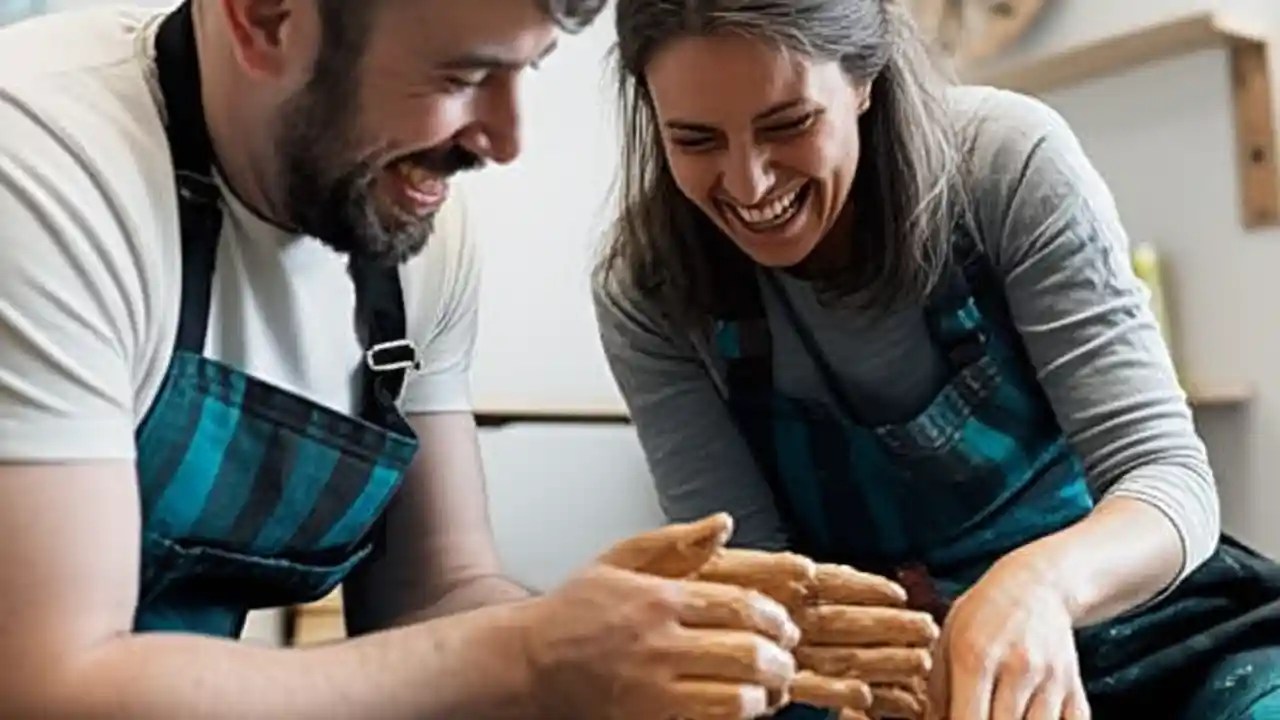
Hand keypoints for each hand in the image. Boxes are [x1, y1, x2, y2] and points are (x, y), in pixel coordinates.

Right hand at [524, 522, 801, 719]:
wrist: (526, 663)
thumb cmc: (573, 611)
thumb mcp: (619, 560)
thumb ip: (675, 541)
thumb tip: (724, 524)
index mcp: (659, 599)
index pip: (741, 606)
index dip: (776, 619)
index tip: (785, 625)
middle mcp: (659, 644)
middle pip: (747, 653)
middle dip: (780, 660)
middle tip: (785, 661)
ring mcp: (653, 688)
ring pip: (735, 698)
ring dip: (762, 696)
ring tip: (767, 691)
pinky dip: (732, 719)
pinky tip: (734, 709)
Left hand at [928, 553, 1089, 719]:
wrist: (1036, 586)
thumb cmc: (982, 615)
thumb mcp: (947, 641)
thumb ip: (937, 693)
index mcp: (976, 657)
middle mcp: (1018, 668)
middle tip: (975, 713)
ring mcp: (1051, 680)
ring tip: (1000, 712)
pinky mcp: (1075, 688)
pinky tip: (1028, 714)